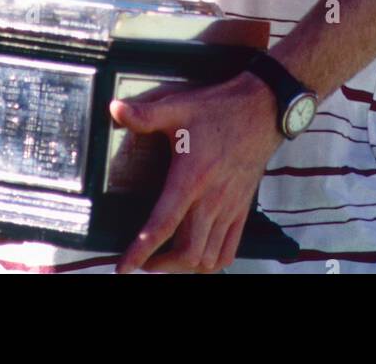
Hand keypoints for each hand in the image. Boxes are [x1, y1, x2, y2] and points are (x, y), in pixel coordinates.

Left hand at [112, 72, 283, 274]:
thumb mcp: (178, 107)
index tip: (122, 267)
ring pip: (207, 257)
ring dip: (183, 266)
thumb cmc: (217, 109)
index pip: (163, 225)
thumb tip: (114, 109)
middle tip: (141, 260)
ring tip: (165, 260)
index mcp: (191, 178)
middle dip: (160, 265)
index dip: (141, 250)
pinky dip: (211, 262)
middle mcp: (212, 199)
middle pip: (186, 252)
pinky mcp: (242, 210)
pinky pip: (228, 251)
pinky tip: (196, 255)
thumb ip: (145, 113)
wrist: (261, 109)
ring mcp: (230, 208)